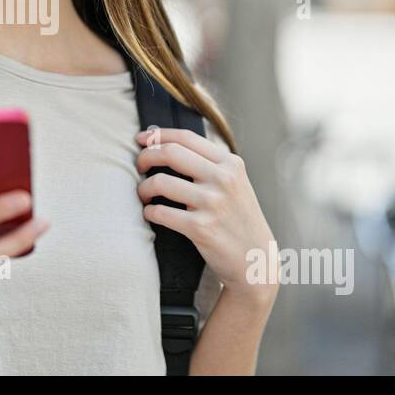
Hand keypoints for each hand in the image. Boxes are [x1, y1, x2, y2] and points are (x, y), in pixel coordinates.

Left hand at [134, 128, 277, 305]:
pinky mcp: (201, 227)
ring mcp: (212, 203)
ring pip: (160, 182)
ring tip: (143, 195)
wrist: (256, 260)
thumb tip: (167, 143)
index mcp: (231, 163)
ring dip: (143, 188)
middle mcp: (223, 179)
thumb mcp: (235, 183)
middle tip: (138, 166)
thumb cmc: (238, 219)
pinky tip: (151, 214)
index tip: (142, 138)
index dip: (158, 134)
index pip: (186, 137)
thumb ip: (210, 163)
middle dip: (145, 157)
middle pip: (170, 153)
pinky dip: (149, 212)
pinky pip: (160, 212)